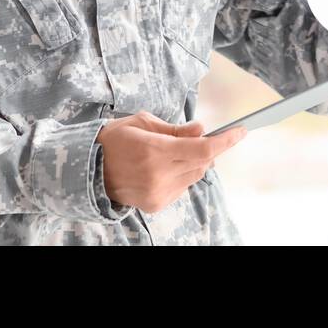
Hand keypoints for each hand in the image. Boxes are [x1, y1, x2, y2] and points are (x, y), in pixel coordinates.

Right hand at [96, 111, 246, 212]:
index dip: (225, 141)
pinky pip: (182, 187)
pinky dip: (183, 174)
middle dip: (210, 148)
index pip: (203, 149)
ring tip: (174, 151)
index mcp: (154, 151)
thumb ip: (175, 129)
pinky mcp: (155, 204)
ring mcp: (157, 193)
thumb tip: (201, 130)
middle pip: (203, 163)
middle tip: (202, 137)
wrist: (86, 171)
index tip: (241, 131)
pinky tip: (166, 166)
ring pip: (195, 176)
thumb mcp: (142, 123)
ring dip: (195, 162)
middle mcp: (158, 175)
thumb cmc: (113, 140)